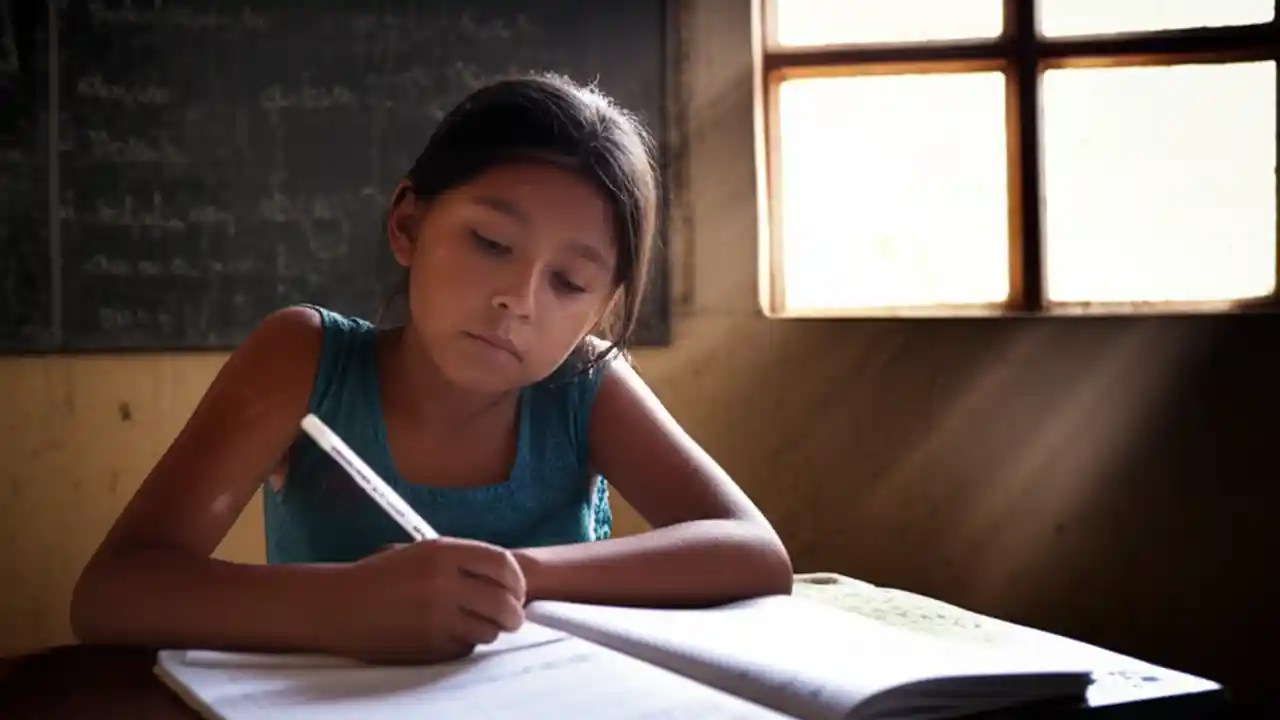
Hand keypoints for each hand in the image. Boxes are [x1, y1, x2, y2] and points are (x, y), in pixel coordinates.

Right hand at [332, 537, 526, 663]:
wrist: (341, 605)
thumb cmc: (383, 576)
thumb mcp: (422, 553)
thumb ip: (463, 560)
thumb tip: (507, 577)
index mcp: (443, 552)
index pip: (503, 564)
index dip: (517, 580)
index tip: (517, 589)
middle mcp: (444, 583)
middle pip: (504, 602)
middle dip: (514, 613)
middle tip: (513, 617)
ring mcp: (438, 616)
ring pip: (489, 629)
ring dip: (491, 630)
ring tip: (479, 624)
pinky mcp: (430, 645)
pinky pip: (465, 647)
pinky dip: (465, 643)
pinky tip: (451, 634)